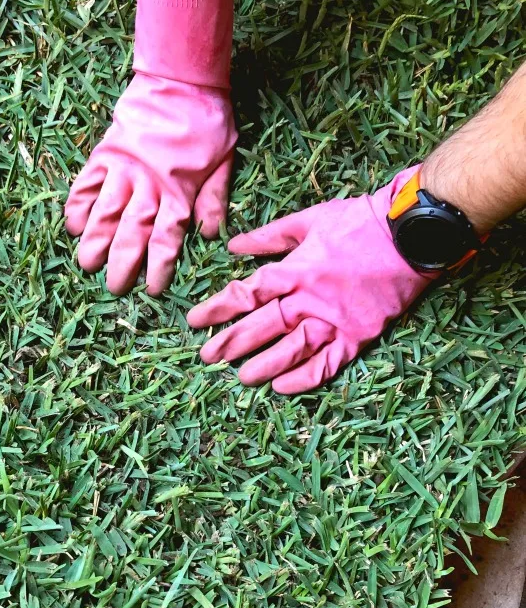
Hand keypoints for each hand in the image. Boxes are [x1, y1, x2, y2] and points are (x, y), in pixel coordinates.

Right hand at [65, 72, 235, 295]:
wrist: (180, 79)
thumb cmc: (209, 122)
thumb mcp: (225, 161)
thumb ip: (215, 198)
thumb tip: (211, 233)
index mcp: (179, 192)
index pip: (166, 239)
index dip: (157, 267)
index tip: (150, 289)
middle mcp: (148, 185)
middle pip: (131, 233)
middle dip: (121, 264)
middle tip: (113, 287)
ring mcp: (123, 169)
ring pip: (105, 213)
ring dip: (94, 241)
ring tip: (86, 263)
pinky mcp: (105, 153)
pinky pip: (86, 184)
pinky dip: (78, 205)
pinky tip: (73, 226)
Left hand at [187, 167, 433, 393]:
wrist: (412, 235)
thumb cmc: (360, 222)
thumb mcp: (310, 219)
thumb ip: (269, 236)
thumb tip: (232, 246)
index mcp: (293, 270)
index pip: (244, 294)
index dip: (216, 309)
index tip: (194, 321)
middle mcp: (308, 300)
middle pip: (260, 326)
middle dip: (230, 343)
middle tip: (208, 357)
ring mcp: (334, 322)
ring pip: (290, 350)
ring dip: (263, 366)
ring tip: (241, 377)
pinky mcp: (358, 337)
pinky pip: (327, 365)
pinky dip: (304, 379)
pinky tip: (283, 388)